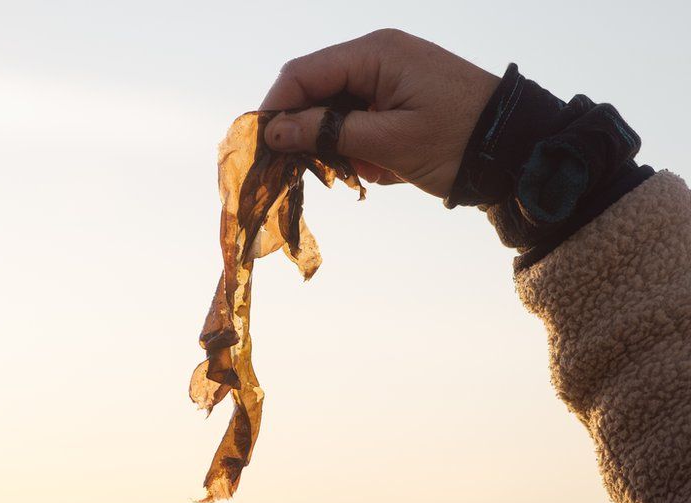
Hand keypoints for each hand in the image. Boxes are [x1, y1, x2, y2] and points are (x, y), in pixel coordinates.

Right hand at [261, 29, 499, 198]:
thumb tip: (273, 132)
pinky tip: (383, 169)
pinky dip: (360, 148)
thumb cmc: (457, 142)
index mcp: (374, 54)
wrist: (518, 151)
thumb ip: (326, 134)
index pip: (302, 74)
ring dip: (337, 145)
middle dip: (307, 132)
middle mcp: (377, 57)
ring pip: (335, 109)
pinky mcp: (398, 99)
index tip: (261, 149)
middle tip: (305, 170)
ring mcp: (388, 77)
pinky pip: (359, 119)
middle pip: (315, 90)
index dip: (274, 109)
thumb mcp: (387, 143)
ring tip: (363, 172)